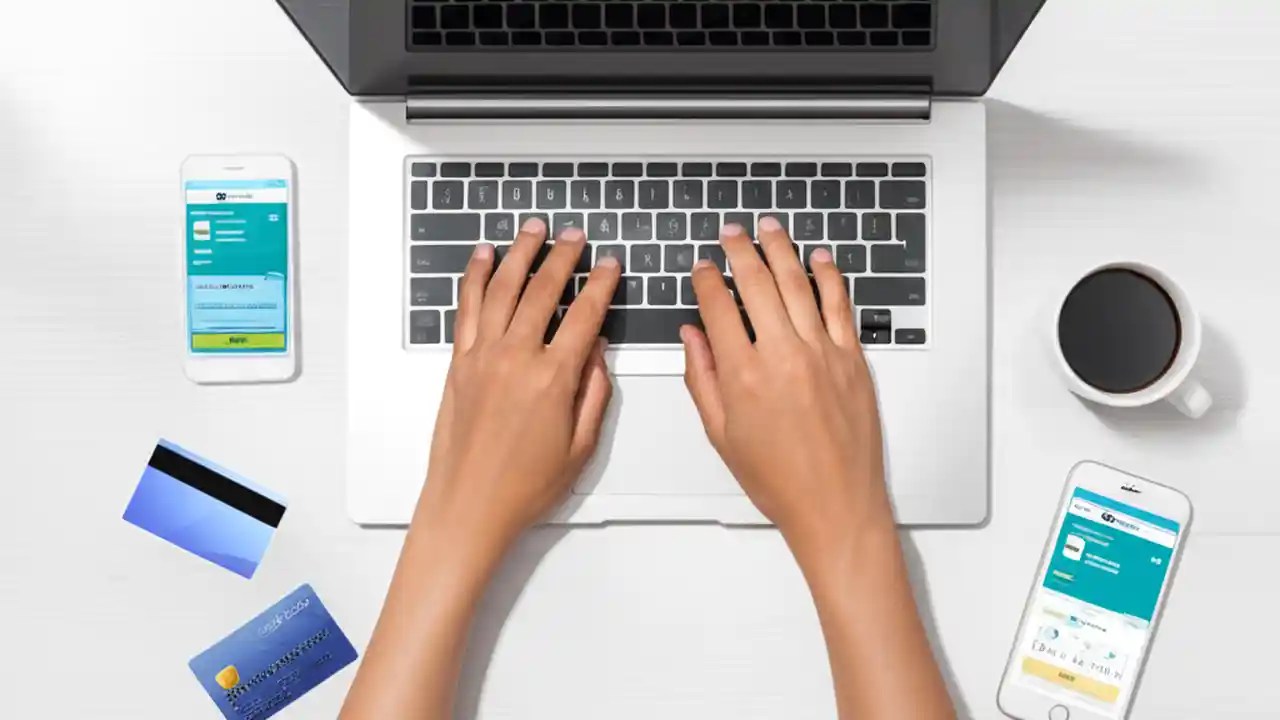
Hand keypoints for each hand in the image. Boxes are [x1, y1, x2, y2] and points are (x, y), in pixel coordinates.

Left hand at [417, 218, 620, 551]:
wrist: (469, 505)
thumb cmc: (525, 486)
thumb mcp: (581, 447)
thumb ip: (594, 393)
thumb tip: (597, 352)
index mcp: (553, 379)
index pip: (584, 315)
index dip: (601, 285)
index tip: (610, 265)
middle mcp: (516, 358)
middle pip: (543, 290)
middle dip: (563, 257)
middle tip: (575, 236)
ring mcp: (482, 357)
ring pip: (502, 288)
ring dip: (520, 254)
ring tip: (533, 230)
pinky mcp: (458, 364)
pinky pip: (467, 308)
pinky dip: (474, 278)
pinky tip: (483, 257)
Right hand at [680, 217, 890, 557]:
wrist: (835, 505)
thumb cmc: (778, 479)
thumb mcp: (721, 434)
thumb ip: (701, 378)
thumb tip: (692, 336)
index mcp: (743, 375)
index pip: (718, 308)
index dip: (707, 280)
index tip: (702, 267)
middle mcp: (783, 355)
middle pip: (757, 283)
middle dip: (740, 250)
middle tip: (731, 232)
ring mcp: (822, 353)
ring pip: (798, 284)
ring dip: (781, 250)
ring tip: (769, 228)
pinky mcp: (852, 359)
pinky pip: (840, 305)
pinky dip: (829, 276)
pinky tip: (819, 259)